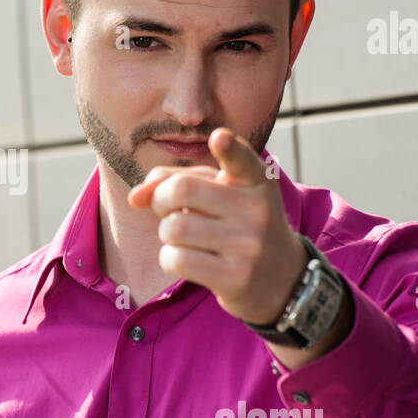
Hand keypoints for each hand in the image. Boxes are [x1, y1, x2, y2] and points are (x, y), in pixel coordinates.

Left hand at [127, 127, 307, 325]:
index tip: (219, 138)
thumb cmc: (238, 227)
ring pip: (174, 227)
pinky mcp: (235, 278)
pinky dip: (170, 258)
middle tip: (168, 209)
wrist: (283, 279)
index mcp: (256, 182)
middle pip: (182, 190)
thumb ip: (178, 181)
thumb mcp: (222, 196)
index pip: (243, 160)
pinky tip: (188, 260)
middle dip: (160, 199)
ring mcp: (248, 246)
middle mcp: (257, 210)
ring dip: (166, 233)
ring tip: (184, 238)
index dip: (229, 148)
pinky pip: (176, 259)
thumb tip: (135, 196)